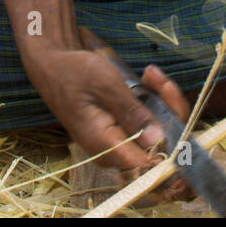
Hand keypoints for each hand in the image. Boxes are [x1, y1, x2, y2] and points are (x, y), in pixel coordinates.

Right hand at [24, 45, 190, 178]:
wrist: (53, 64)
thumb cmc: (73, 72)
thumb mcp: (104, 85)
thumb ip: (130, 112)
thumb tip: (158, 140)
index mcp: (104, 145)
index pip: (148, 162)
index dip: (169, 140)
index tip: (172, 106)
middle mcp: (113, 152)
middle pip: (157, 147)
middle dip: (168, 111)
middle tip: (160, 78)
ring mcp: (118, 143)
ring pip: (156, 134)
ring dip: (163, 102)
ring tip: (152, 74)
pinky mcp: (121, 132)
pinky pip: (146, 125)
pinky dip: (154, 102)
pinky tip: (148, 79)